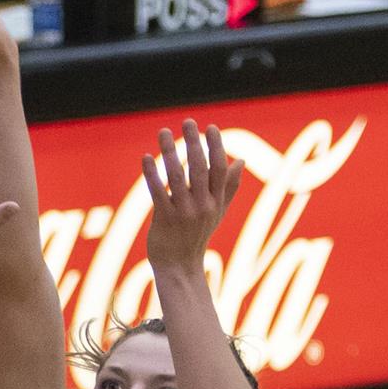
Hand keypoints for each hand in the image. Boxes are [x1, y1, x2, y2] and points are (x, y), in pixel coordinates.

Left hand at [141, 120, 242, 279]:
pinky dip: (152, 174)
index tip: (210, 127)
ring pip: (177, 177)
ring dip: (170, 152)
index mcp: (216, 202)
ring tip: (163, 132)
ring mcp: (183, 213)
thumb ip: (229, 186)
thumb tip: (241, 160)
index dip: (215, 147)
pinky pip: (158, 192)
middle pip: (200, 168)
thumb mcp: (217, 212)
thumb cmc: (197, 235)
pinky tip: (146, 157)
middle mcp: (202, 206)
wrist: (179, 266)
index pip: (219, 169)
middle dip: (194, 142)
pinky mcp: (164, 219)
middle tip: (188, 121)